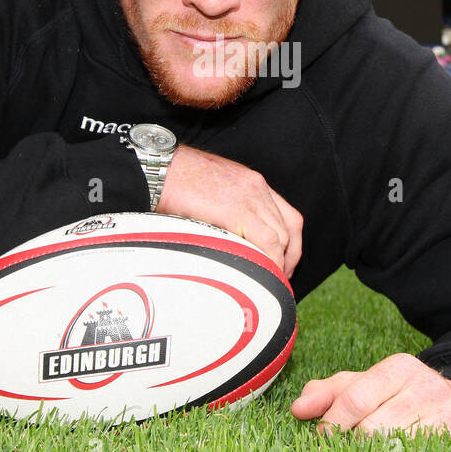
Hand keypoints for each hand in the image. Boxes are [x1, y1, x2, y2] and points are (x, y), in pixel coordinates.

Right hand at [156, 145, 301, 277]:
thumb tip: (231, 240)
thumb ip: (228, 211)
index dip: (290, 243)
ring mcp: (251, 198)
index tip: (283, 262)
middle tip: (278, 279)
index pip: (286, 216)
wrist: (160, 169)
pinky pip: (267, 242)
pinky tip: (263, 275)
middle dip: (287, 258)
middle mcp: (257, 188)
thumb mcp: (213, 191)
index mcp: (252, 182)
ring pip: (280, 237)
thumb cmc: (176, 180)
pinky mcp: (239, 211)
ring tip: (270, 282)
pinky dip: (270, 262)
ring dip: (279, 263)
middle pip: (288, 228)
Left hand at [290, 352, 450, 435]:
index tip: (323, 436)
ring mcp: (443, 418)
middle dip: (352, 442)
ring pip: (394, 448)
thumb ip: (331, 391)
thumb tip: (299, 407)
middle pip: (372, 428)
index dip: (333, 423)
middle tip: (345, 448)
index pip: (355, 398)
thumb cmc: (404, 393)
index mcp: (398, 368)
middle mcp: (422, 389)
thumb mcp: (370, 382)